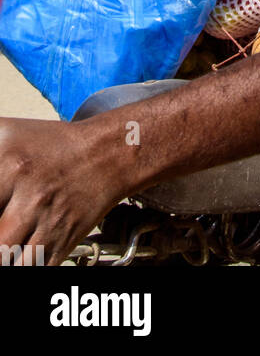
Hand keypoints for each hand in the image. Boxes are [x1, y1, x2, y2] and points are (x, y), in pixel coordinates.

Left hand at [0, 116, 129, 265]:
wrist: (107, 154)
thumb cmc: (50, 145)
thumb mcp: (5, 132)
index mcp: (9, 162)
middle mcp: (28, 192)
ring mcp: (46, 220)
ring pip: (5, 256)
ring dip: (0, 251)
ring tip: (1, 242)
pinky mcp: (60, 242)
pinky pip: (29, 268)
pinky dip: (17, 265)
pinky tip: (10, 253)